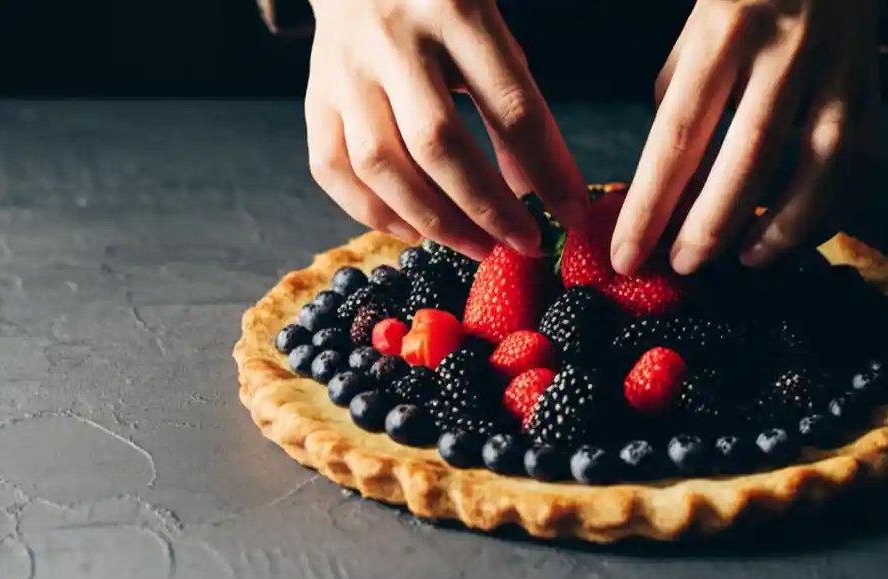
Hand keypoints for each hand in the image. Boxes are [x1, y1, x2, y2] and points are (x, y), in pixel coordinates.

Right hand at [305, 0, 585, 259]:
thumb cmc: (441, 3)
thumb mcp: (491, 30)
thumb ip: (513, 101)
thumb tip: (529, 191)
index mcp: (457, 11)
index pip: (511, 108)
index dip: (548, 172)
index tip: (573, 215)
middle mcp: (394, 38)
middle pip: (439, 144)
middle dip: (489, 209)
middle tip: (525, 244)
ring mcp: (345, 68)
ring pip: (380, 165)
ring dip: (434, 221)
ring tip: (477, 246)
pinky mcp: (314, 94)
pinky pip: (333, 169)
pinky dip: (373, 212)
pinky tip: (414, 230)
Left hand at [610, 0, 879, 274]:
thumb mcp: (698, 30)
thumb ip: (683, 103)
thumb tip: (671, 193)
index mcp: (723, 30)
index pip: (679, 135)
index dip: (651, 205)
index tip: (628, 255)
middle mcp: (784, 48)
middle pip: (748, 156)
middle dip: (712, 226)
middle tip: (684, 266)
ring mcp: (838, 66)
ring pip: (819, 165)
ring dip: (782, 228)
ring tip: (746, 259)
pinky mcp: (873, 84)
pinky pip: (861, 162)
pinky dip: (830, 210)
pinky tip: (798, 235)